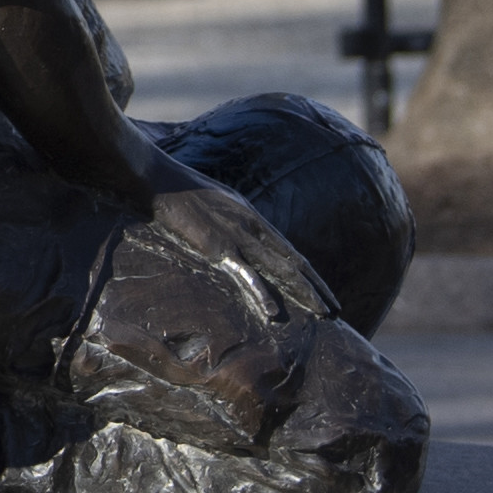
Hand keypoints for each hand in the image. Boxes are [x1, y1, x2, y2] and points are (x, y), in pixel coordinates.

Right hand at [145, 166, 338, 325]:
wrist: (157, 177)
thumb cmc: (176, 188)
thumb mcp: (212, 203)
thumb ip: (227, 220)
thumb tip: (231, 236)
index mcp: (252, 218)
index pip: (289, 250)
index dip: (308, 273)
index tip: (323, 291)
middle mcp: (253, 227)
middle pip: (294, 262)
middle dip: (317, 287)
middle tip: (336, 310)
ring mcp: (238, 237)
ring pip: (281, 270)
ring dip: (305, 293)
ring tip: (324, 314)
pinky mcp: (218, 246)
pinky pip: (246, 274)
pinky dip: (262, 294)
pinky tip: (274, 313)